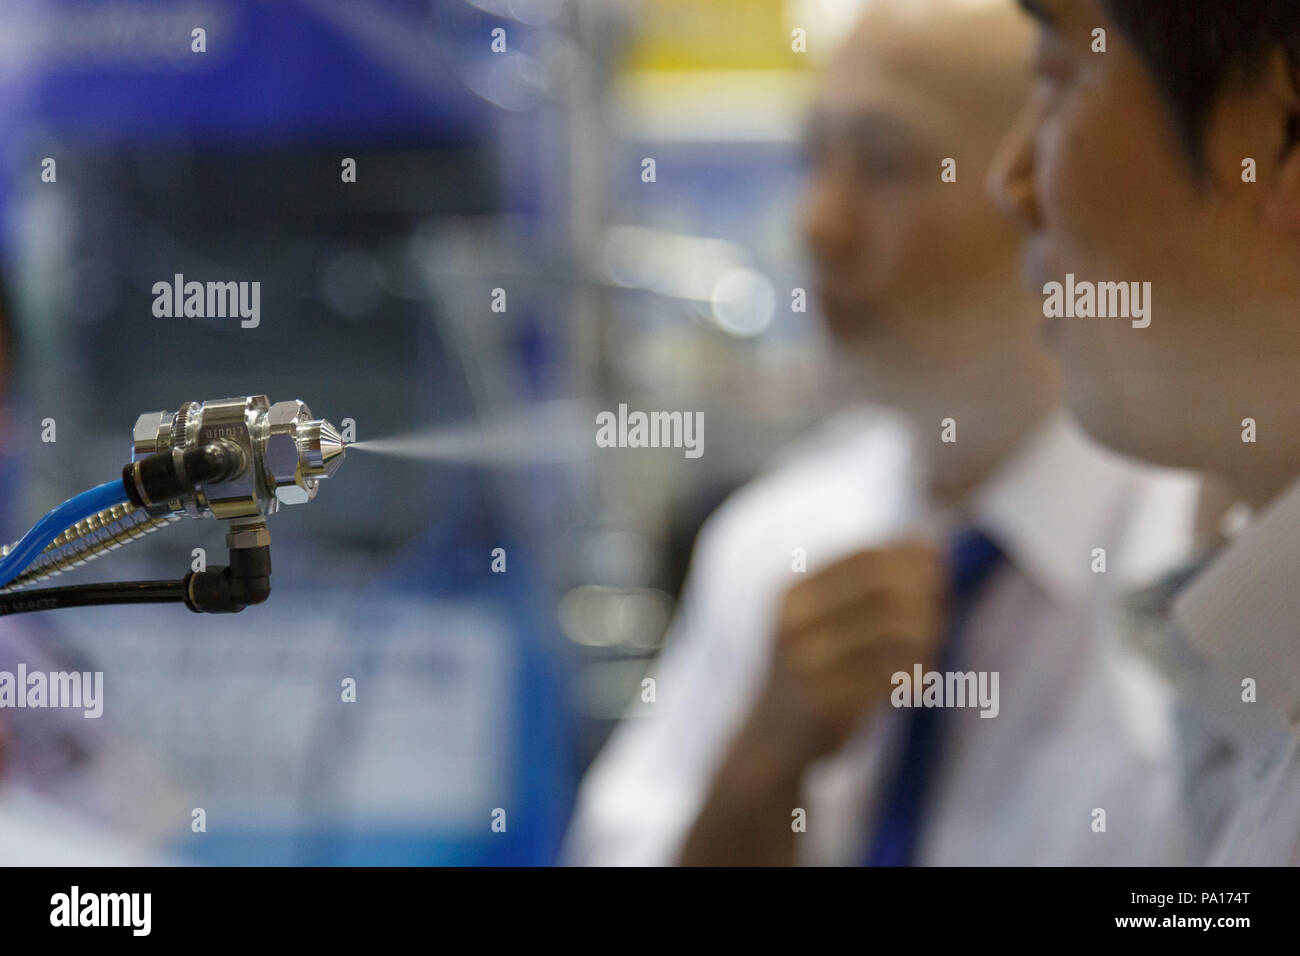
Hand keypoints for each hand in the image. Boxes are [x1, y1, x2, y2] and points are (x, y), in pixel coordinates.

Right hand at [749, 544, 944, 767]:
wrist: (771, 739)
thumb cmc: (814, 670)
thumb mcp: (821, 620)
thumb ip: (866, 584)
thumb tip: (929, 543)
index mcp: (793, 595)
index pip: (864, 559)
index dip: (912, 559)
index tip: (940, 569)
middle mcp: (794, 625)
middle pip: (883, 589)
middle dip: (925, 594)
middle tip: (942, 609)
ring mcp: (807, 666)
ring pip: (894, 630)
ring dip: (927, 634)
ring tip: (931, 645)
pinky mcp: (826, 706)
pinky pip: (893, 677)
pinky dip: (919, 673)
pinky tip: (919, 680)